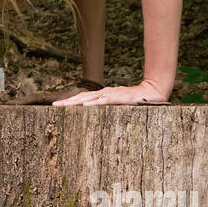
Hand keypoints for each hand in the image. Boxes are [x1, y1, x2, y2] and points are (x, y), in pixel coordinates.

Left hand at [52, 79, 168, 105]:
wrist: (154, 91)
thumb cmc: (136, 100)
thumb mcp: (119, 106)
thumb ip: (108, 109)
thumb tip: (95, 115)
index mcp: (103, 96)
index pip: (83, 99)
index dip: (69, 102)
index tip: (56, 106)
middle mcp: (105, 93)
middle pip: (83, 98)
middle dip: (68, 102)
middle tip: (54, 106)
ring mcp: (113, 95)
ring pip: (91, 98)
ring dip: (77, 102)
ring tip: (64, 106)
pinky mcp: (121, 98)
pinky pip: (106, 101)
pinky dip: (95, 104)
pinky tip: (85, 106)